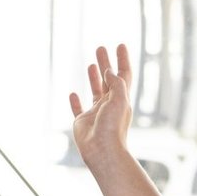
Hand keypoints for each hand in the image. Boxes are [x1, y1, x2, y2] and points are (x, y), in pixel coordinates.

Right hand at [69, 44, 132, 170]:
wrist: (101, 150)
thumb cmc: (112, 126)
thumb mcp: (118, 100)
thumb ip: (115, 83)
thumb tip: (109, 71)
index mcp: (121, 99)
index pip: (123, 75)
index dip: (122, 60)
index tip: (120, 45)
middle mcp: (109, 104)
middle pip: (108, 79)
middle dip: (105, 63)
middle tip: (100, 48)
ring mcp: (96, 113)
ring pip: (95, 91)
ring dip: (93, 77)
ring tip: (91, 64)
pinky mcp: (83, 122)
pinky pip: (78, 109)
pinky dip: (75, 102)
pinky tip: (73, 93)